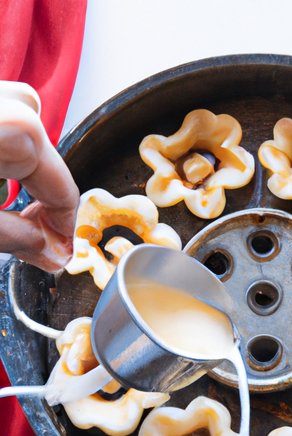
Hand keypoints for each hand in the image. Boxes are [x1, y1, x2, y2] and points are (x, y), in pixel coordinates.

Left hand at [0, 81, 78, 271]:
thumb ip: (14, 239)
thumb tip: (51, 255)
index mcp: (19, 132)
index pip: (63, 192)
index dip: (62, 230)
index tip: (56, 252)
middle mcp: (12, 103)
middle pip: (46, 164)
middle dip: (35, 200)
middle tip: (18, 230)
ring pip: (26, 136)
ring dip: (16, 171)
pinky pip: (5, 118)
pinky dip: (2, 147)